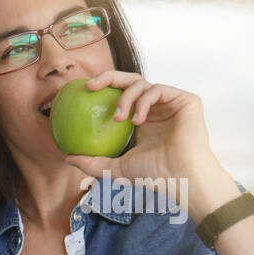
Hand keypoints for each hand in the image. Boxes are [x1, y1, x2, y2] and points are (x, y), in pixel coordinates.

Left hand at [61, 71, 214, 181]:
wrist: (180, 178)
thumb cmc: (152, 176)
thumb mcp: (114, 169)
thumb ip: (92, 162)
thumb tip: (68, 157)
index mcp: (140, 119)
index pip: (119, 95)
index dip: (102, 89)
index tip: (82, 92)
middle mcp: (155, 107)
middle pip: (129, 81)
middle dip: (107, 77)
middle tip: (90, 85)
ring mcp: (170, 102)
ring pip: (141, 84)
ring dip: (125, 98)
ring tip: (118, 118)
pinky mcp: (185, 100)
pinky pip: (157, 89)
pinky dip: (144, 101)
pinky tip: (137, 119)